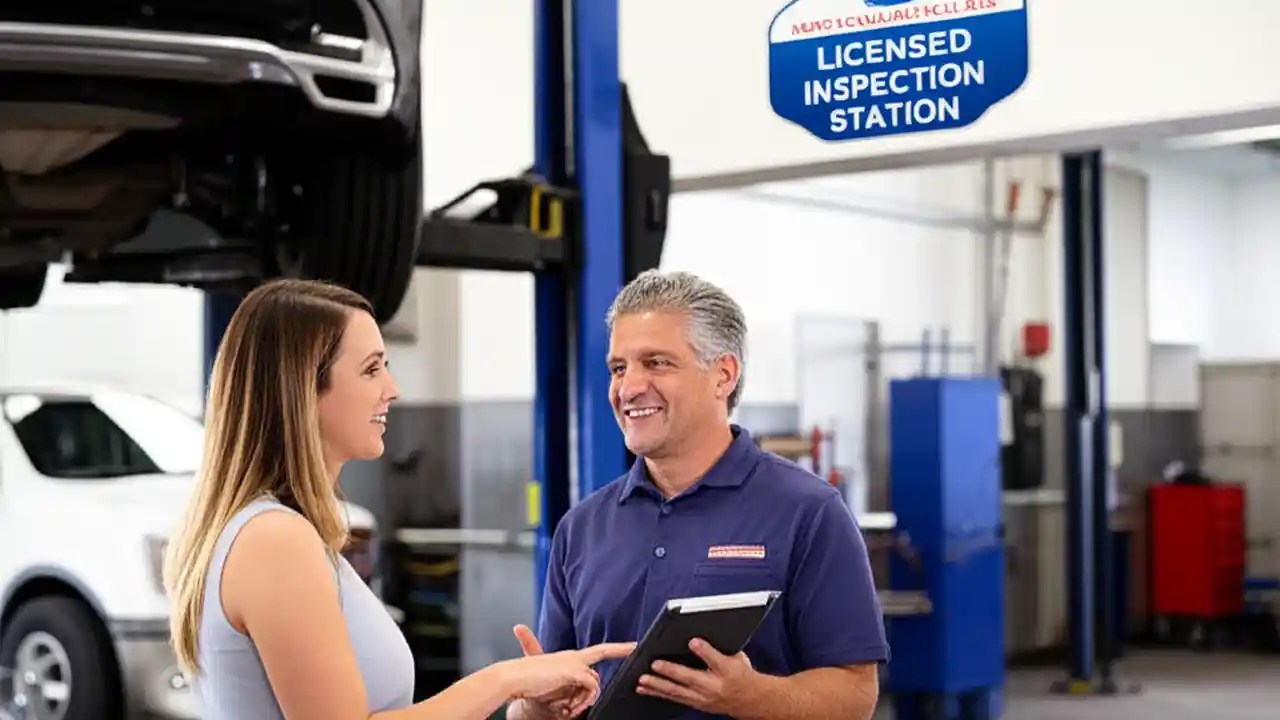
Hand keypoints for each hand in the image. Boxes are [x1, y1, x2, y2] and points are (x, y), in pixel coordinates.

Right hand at [502, 631, 635, 718]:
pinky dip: (584, 699)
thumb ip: (567, 690)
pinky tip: (570, 707)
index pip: (599, 651)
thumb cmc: (527, 683)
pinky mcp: (573, 669)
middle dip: (607, 667)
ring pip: (595, 681)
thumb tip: (573, 704)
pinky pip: (591, 686)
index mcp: (569, 657)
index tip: (633, 646)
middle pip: (600, 661)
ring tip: (568, 708)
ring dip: (585, 699)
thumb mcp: (551, 687)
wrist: (512, 678)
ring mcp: (574, 661)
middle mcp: (573, 656)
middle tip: (610, 671)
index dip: (617, 648)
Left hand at [636, 638, 758, 715]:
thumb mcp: (737, 656)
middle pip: (691, 677)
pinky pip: (674, 698)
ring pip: (678, 691)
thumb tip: (699, 630)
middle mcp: (715, 686)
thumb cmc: (741, 673)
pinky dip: (658, 693)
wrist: (749, 700)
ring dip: (659, 685)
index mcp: (728, 670)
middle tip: (655, 663)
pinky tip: (644, 688)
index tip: (692, 641)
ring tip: (643, 679)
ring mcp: (704, 698)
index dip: (704, 650)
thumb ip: (719, 646)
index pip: (715, 659)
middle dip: (672, 671)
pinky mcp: (696, 704)